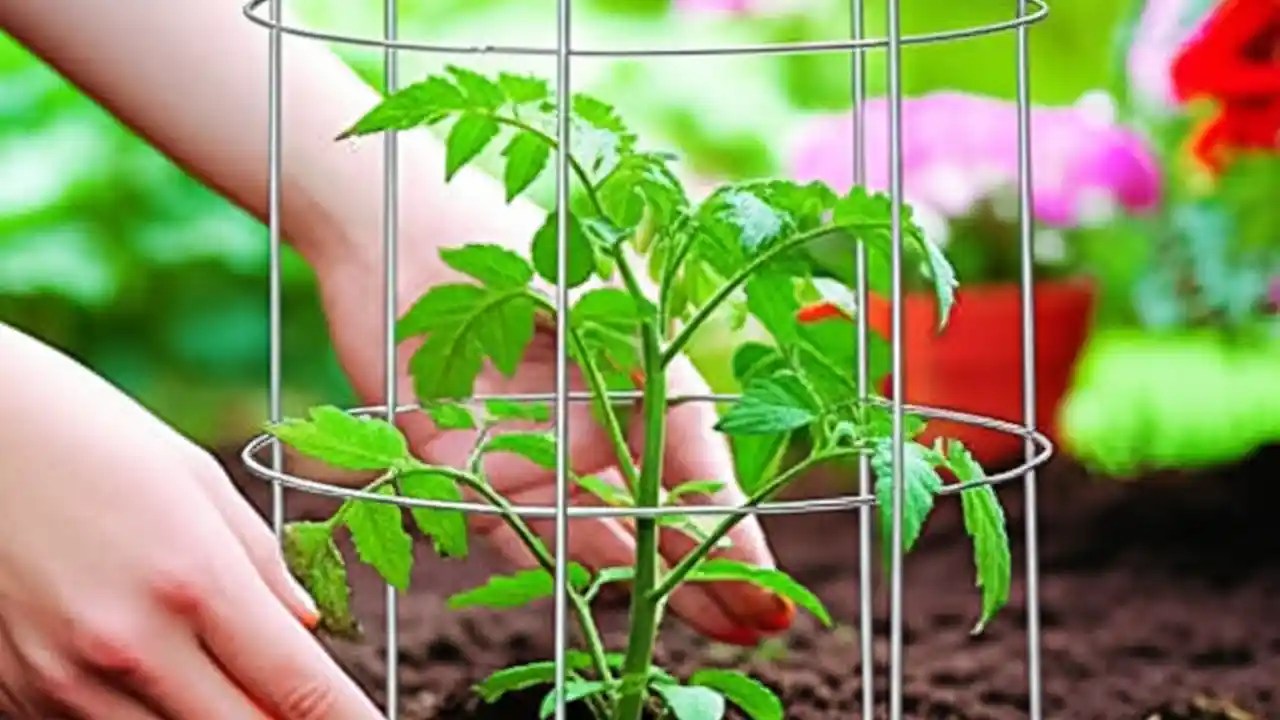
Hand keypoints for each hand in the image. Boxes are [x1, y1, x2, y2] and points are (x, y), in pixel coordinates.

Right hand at [0, 326, 381, 718]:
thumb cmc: (90, 437)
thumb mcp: (197, 481)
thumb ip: (263, 565)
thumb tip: (307, 628)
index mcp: (195, 582)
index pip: (301, 688)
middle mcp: (133, 646)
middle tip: (303, 703)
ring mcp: (68, 680)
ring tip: (233, 680)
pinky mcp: (20, 692)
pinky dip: (146, 716)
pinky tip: (154, 672)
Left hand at [314, 193, 793, 646]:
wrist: (403, 239)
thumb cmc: (519, 255)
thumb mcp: (608, 321)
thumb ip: (656, 405)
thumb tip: (712, 487)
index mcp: (638, 380)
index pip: (701, 469)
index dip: (736, 528)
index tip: (769, 587)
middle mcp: (597, 425)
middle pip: (662, 517)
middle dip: (712, 573)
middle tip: (759, 630)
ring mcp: (539, 454)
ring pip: (606, 540)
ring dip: (653, 588)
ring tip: (715, 634)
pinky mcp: (475, 475)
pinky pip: (525, 539)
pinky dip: (566, 574)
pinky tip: (613, 605)